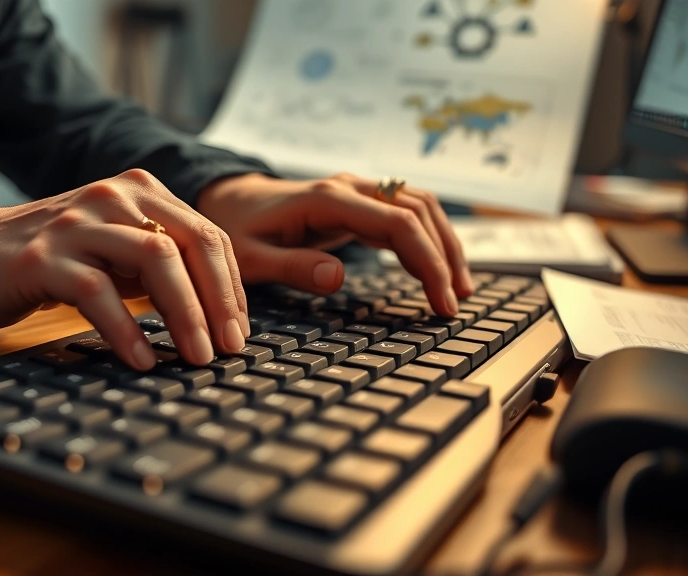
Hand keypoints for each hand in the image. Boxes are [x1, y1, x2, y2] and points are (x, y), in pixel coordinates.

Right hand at [0, 169, 248, 368]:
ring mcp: (78, 223)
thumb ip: (162, 266)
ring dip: (186, 314)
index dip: (232, 286)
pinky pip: (98, 292)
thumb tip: (220, 316)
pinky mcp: (43, 257)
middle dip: (220, 300)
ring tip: (197, 356)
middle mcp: (114, 197)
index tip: (240, 329)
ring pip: (156, 259)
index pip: (207, 234)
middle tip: (230, 347)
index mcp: (140, 192)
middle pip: (191, 243)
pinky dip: (127, 330)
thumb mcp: (117, 253)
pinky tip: (143, 359)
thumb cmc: (55, 261)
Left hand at [197, 172, 472, 315]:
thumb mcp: (250, 256)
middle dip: (445, 256)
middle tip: (454, 304)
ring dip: (445, 243)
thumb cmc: (235, 229)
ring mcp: (357, 192)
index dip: (427, 262)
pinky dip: (428, 238)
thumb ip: (292, 267)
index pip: (398, 224)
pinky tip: (436, 269)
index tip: (440, 303)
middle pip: (419, 211)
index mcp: (328, 200)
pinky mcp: (359, 203)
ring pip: (420, 206)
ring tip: (459, 289)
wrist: (228, 200)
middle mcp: (350, 188)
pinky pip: (406, 214)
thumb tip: (339, 278)